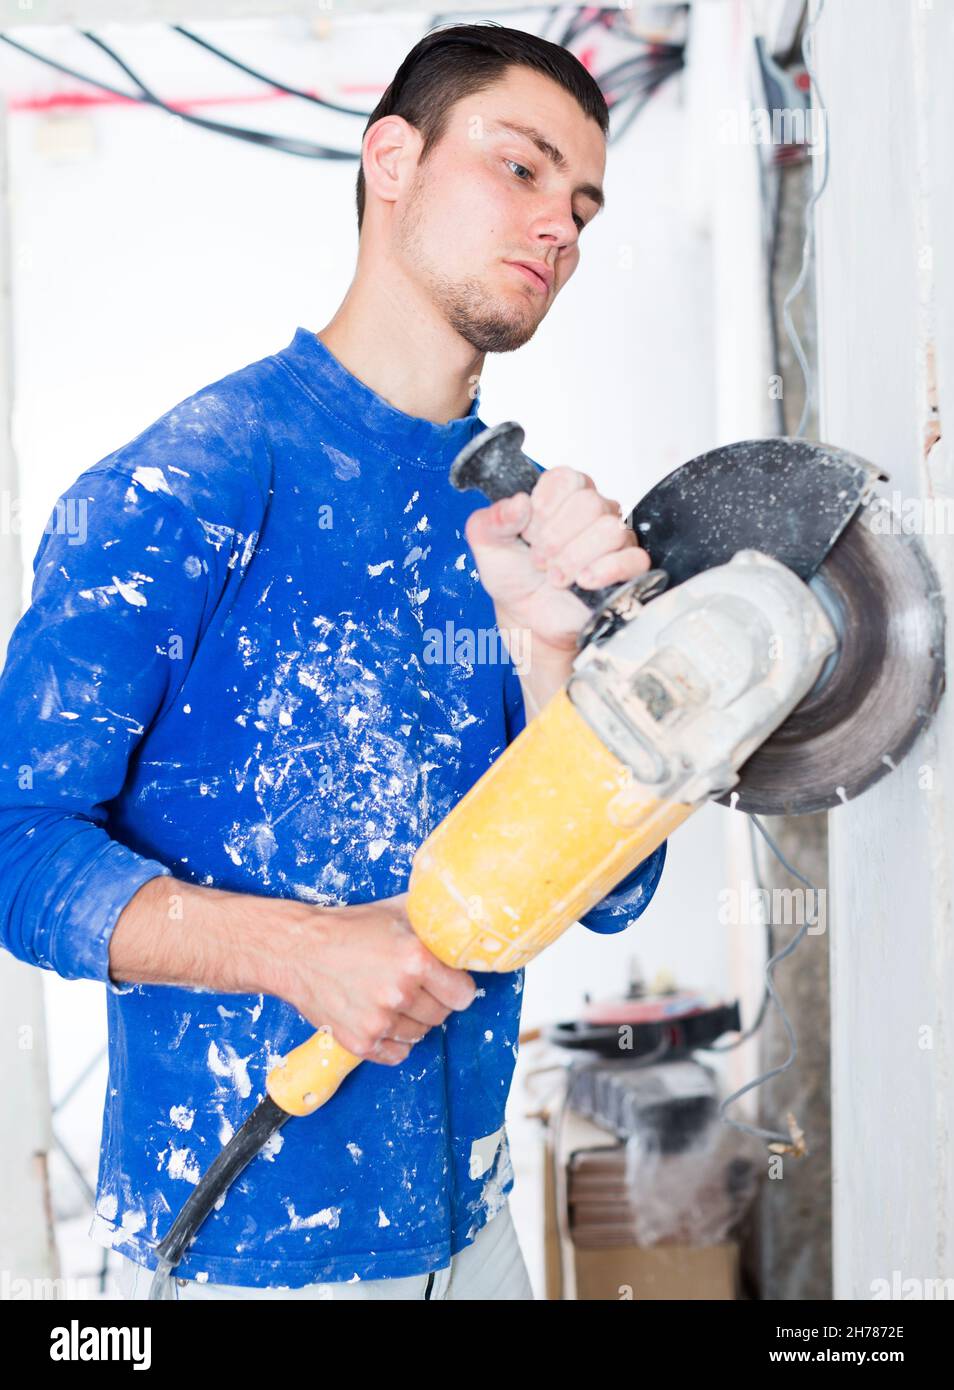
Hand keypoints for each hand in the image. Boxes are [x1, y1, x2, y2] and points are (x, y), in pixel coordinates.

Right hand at [274, 892, 477, 1064]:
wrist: (298, 950)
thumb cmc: (348, 929)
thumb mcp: (396, 912)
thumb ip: (432, 919)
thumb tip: (461, 919)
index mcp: (415, 959)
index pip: (464, 993)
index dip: (456, 985)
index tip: (447, 981)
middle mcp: (400, 993)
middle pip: (443, 1014)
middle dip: (434, 1000)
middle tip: (414, 985)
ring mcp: (379, 1021)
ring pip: (420, 1034)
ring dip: (412, 1019)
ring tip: (392, 997)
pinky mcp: (361, 1042)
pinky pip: (398, 1054)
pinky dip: (394, 1041)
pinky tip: (382, 1018)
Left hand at [464, 467, 650, 653]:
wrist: (528, 617)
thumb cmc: (514, 576)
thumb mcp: (488, 544)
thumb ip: (493, 519)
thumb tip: (518, 503)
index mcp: (562, 496)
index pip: (567, 478)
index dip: (546, 506)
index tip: (529, 529)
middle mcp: (592, 511)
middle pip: (590, 504)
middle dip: (556, 538)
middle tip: (539, 560)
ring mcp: (615, 538)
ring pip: (611, 530)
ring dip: (575, 558)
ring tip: (556, 577)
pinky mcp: (629, 567)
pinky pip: (633, 559)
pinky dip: (606, 571)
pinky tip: (584, 581)